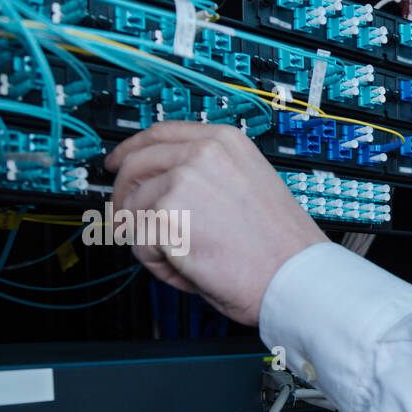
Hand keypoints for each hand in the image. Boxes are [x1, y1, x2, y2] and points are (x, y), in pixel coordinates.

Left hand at [103, 121, 327, 325]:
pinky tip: (191, 268)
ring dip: (151, 241)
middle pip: (134, 166)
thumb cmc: (282, 248)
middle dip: (127, 200)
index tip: (117, 164)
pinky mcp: (166, 215)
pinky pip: (139, 243)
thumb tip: (165, 184)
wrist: (294, 278)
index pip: (160, 134)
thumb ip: (210, 175)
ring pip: (132, 210)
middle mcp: (202, 154)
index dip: (131, 151)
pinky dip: (159, 265)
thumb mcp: (251, 187)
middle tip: (135, 227)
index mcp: (225, 142)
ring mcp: (182, 181)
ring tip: (189, 257)